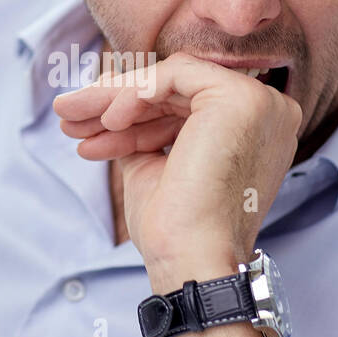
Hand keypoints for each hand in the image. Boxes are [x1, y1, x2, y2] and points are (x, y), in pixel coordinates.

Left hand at [53, 52, 302, 292]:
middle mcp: (268, 112)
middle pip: (175, 91)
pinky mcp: (239, 99)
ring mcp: (258, 103)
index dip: (133, 116)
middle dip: (114, 105)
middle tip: (69, 118)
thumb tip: (112, 106)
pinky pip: (173, 76)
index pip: (185, 105)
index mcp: (255, 130)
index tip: (88, 132)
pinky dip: (134, 95)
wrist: (192, 260)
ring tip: (73, 121)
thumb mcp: (156, 166)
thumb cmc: (178, 229)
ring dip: (113, 100)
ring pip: (169, 80)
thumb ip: (146, 130)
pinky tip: (109, 122)